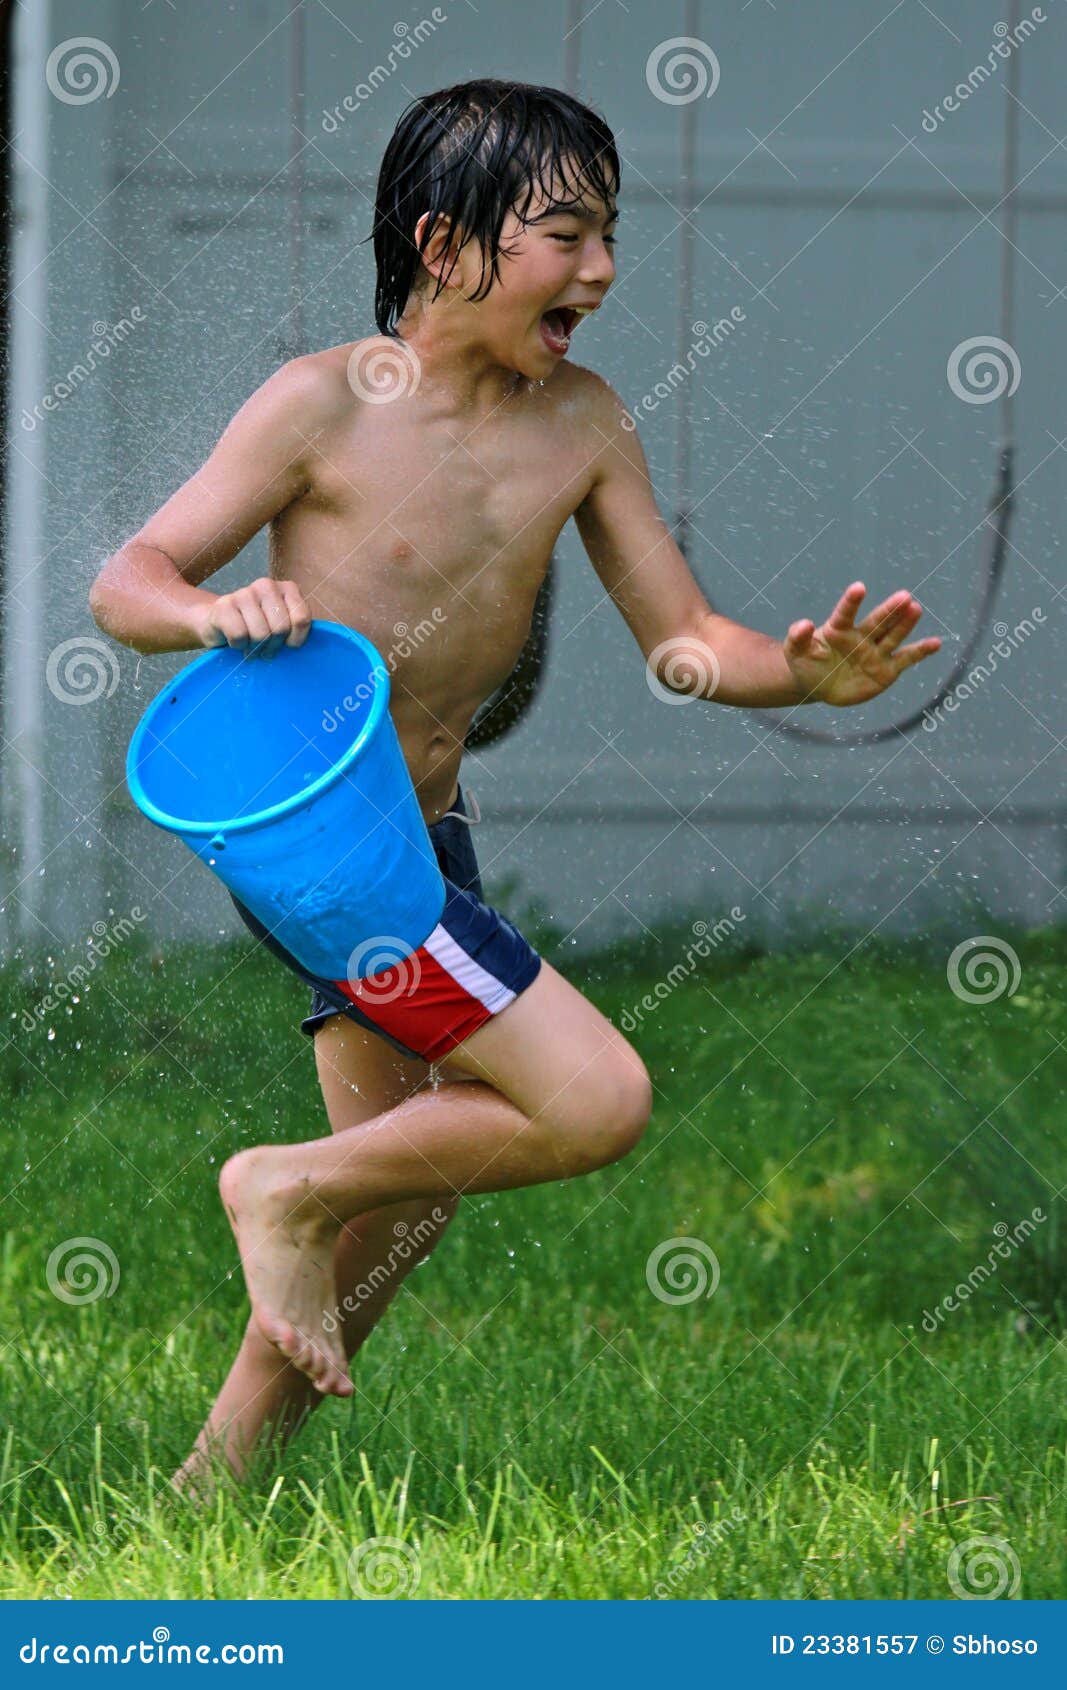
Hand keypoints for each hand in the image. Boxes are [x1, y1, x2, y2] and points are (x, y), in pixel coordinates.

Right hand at [193, 577, 311, 658]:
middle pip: (280, 629)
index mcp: (288, 589)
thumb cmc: (257, 629)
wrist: (219, 624)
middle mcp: (266, 585)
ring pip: (260, 634)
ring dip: (255, 649)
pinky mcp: (223, 605)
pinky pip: (239, 636)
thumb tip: (315, 647)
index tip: (287, 646)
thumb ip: (298, 629)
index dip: (295, 640)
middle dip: (272, 646)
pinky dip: (238, 646)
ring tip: (250, 646)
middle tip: (264, 649)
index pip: (301, 619)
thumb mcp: (283, 626)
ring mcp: (244, 592)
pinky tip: (235, 640)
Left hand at [783, 582, 940, 706]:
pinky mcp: (887, 669)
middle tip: (904, 596)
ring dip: (905, 624)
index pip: (846, 613)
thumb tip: (804, 624)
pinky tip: (935, 643)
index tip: (859, 588)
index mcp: (838, 629)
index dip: (852, 601)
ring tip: (915, 609)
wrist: (818, 685)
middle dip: (890, 610)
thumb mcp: (795, 651)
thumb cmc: (806, 662)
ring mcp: (875, 652)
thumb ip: (798, 637)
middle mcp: (861, 637)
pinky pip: (905, 659)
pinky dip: (920, 652)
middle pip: (878, 621)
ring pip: (893, 636)